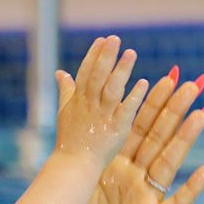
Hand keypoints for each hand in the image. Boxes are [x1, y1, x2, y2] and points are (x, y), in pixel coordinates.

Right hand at [55, 36, 147, 167]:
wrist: (73, 164)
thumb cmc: (69, 139)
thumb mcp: (64, 111)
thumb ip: (66, 90)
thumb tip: (60, 72)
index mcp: (77, 100)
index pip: (85, 73)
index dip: (93, 56)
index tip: (102, 40)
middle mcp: (88, 106)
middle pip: (97, 77)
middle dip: (106, 57)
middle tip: (115, 39)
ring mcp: (102, 117)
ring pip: (111, 90)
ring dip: (121, 70)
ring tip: (131, 53)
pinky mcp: (115, 129)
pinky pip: (125, 110)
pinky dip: (133, 96)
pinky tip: (143, 83)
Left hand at [59, 68, 203, 203]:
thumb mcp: (72, 187)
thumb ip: (74, 155)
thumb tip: (65, 126)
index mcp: (114, 167)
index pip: (135, 128)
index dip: (148, 103)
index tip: (163, 75)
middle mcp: (134, 178)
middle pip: (157, 137)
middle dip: (173, 109)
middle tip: (193, 81)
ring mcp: (146, 199)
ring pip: (171, 161)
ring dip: (187, 136)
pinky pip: (177, 202)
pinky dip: (194, 185)